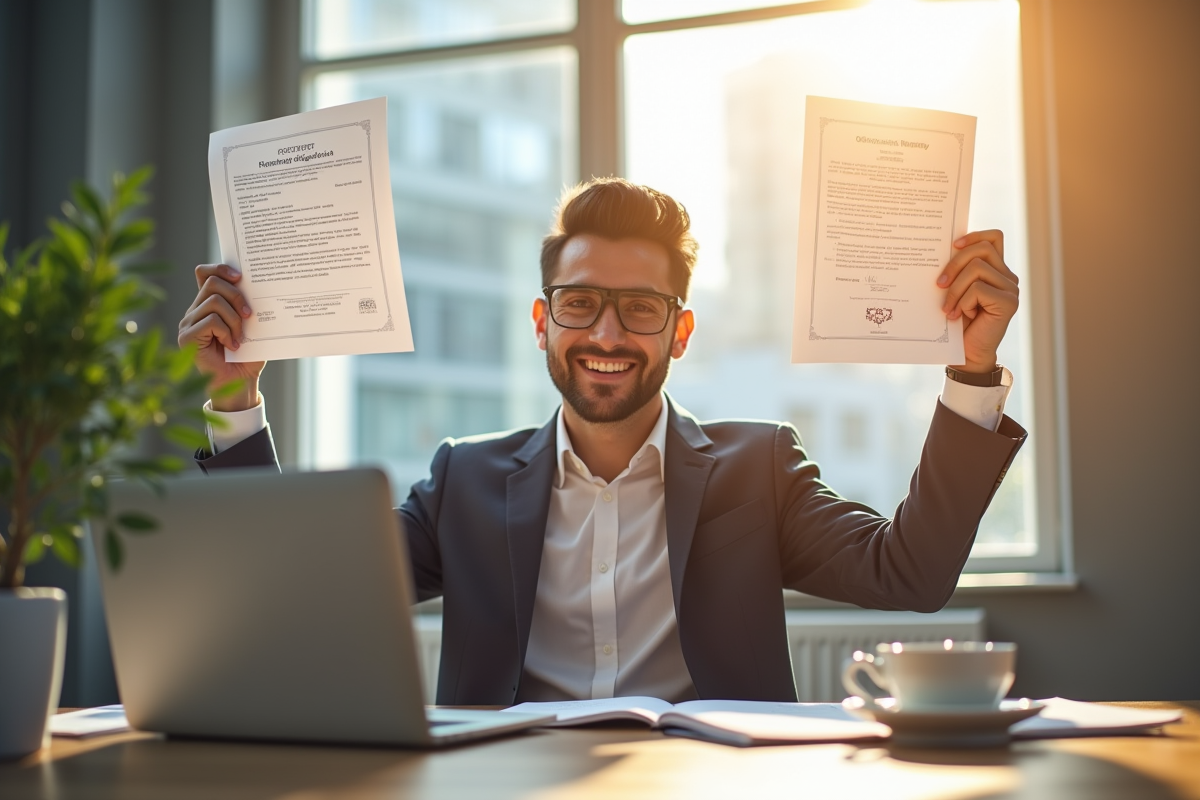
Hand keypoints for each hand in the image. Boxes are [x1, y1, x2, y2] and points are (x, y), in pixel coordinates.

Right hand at [177, 264, 265, 410]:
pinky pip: (211, 321)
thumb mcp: (252, 326)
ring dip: (234, 319)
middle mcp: (195, 311)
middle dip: (236, 295)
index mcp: (208, 304)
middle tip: (249, 315)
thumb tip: (258, 283)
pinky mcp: (187, 337)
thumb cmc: (247, 356)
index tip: (240, 277)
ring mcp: (188, 323)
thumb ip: (247, 305)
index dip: (220, 268)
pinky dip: (228, 332)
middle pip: (212, 283)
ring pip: (214, 302)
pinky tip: (233, 346)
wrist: (241, 384)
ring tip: (241, 336)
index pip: (205, 273)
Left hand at [937, 230, 1018, 372]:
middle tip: (938, 284)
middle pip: (981, 250)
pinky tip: (960, 316)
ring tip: (948, 308)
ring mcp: (1010, 289)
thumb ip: (959, 271)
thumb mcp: (956, 291)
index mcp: (996, 270)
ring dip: (955, 288)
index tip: (952, 246)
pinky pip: (978, 288)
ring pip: (977, 268)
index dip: (974, 236)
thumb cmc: (958, 323)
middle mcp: (1007, 277)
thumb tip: (942, 250)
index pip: (993, 238)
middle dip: (954, 263)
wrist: (966, 354)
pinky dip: (963, 301)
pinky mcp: (1008, 302)